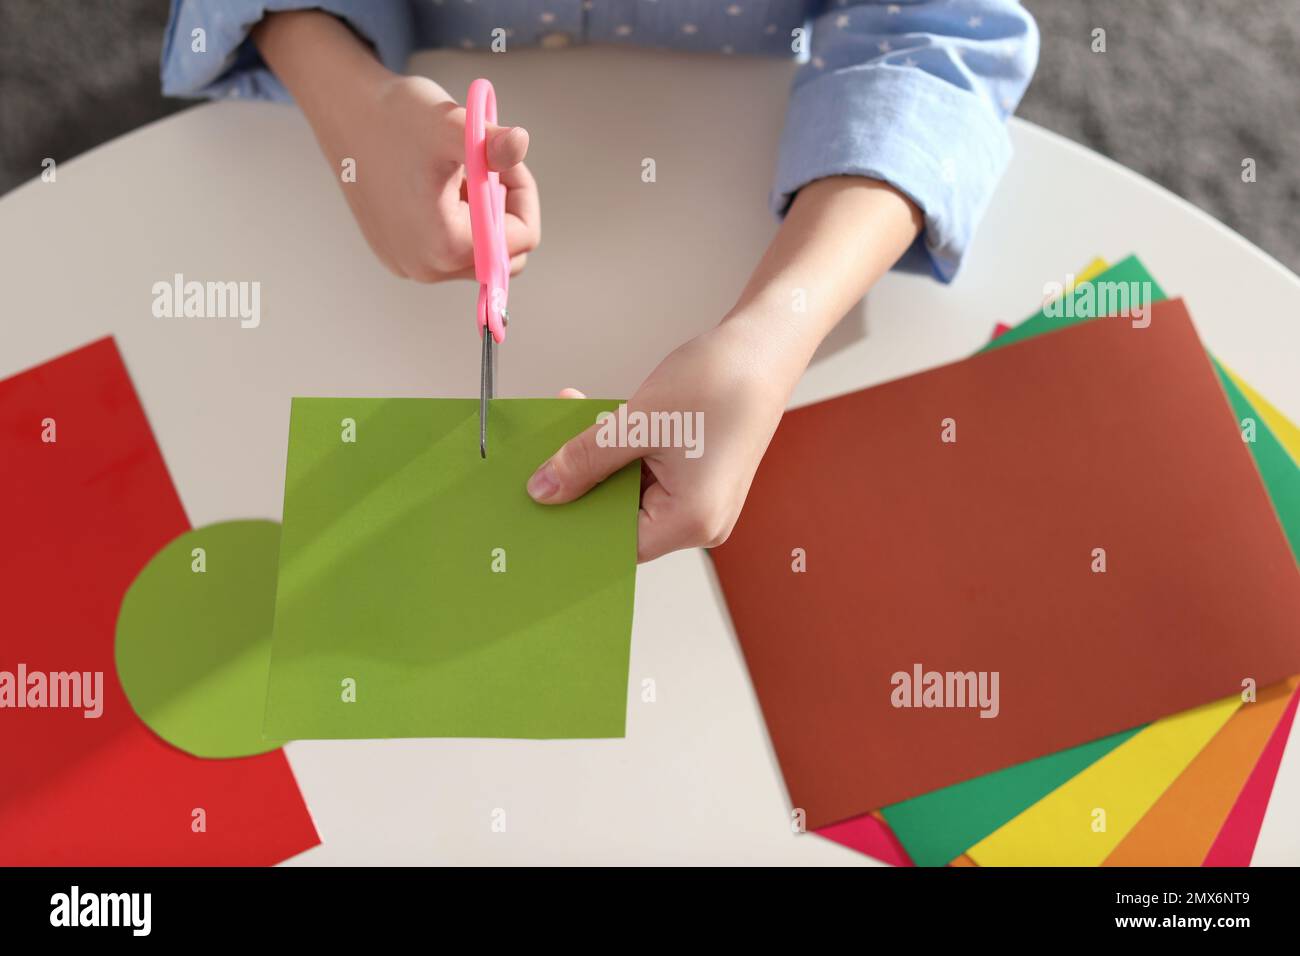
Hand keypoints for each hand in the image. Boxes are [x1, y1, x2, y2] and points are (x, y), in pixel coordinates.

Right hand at [326, 75, 539, 280]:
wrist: (346, 114)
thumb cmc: (395, 117)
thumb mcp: (451, 126)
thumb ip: (492, 144)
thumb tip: (522, 142)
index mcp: (445, 245)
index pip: (522, 238)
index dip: (522, 194)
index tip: (500, 159)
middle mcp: (426, 267)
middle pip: (502, 255)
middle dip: (503, 209)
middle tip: (483, 166)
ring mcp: (410, 266)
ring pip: (476, 253)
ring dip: (480, 214)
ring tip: (454, 174)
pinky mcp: (397, 256)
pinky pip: (446, 250)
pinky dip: (455, 221)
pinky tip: (434, 186)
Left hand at [527, 318, 790, 561]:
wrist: (767, 345)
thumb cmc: (721, 381)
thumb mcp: (638, 422)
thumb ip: (585, 461)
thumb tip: (544, 489)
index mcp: (692, 521)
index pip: (616, 542)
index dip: (575, 521)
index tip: (537, 504)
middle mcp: (702, 521)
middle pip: (623, 518)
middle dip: (584, 483)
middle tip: (545, 455)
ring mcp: (703, 499)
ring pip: (632, 492)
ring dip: (601, 461)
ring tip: (575, 422)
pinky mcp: (701, 476)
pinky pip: (649, 474)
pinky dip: (624, 451)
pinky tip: (602, 419)